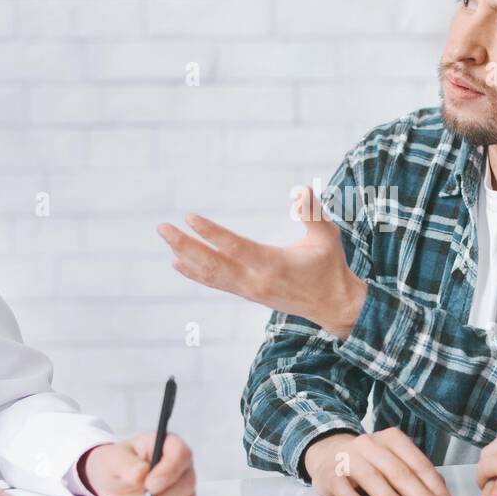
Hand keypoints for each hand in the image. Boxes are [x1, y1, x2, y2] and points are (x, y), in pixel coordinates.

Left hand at [82, 434, 195, 495]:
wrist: (114, 485)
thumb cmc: (116, 465)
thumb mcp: (113, 460)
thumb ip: (126, 464)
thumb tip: (142, 471)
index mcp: (166, 445)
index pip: (181, 454)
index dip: (169, 470)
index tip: (149, 484)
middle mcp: (180, 465)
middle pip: (188, 481)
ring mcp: (182, 486)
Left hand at [157, 186, 367, 339]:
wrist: (333, 306)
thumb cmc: (330, 267)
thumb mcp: (326, 236)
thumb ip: (312, 212)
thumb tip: (302, 189)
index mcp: (273, 265)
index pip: (234, 247)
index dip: (210, 232)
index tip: (189, 217)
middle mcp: (255, 281)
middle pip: (211, 264)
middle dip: (184, 245)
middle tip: (163, 227)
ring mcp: (249, 290)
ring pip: (209, 275)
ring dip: (185, 257)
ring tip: (167, 239)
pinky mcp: (247, 294)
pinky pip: (215, 283)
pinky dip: (195, 273)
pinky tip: (178, 263)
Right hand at [303, 428, 454, 495]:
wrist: (327, 453)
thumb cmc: (367, 461)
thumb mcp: (392, 460)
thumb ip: (415, 473)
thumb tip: (441, 494)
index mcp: (391, 439)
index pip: (418, 463)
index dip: (434, 486)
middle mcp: (371, 445)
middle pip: (399, 471)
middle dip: (420, 495)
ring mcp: (349, 457)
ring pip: (373, 478)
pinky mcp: (331, 473)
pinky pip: (342, 487)